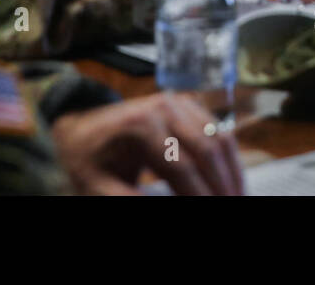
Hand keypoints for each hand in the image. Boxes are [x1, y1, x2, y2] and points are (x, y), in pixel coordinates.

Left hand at [50, 92, 243, 194]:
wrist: (78, 128)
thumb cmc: (88, 161)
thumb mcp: (99, 189)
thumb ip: (132, 202)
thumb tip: (175, 212)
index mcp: (141, 127)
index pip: (182, 168)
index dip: (201, 197)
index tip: (213, 212)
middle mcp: (165, 108)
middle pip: (207, 150)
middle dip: (223, 186)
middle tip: (233, 206)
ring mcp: (179, 102)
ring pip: (219, 136)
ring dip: (232, 171)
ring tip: (236, 197)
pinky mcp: (187, 104)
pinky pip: (217, 129)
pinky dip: (228, 156)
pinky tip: (229, 179)